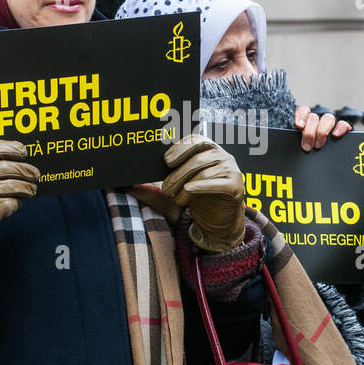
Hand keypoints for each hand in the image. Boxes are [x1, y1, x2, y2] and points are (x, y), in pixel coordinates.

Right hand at [0, 140, 39, 258]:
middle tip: (35, 174)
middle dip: (26, 170)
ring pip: (14, 185)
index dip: (9, 147)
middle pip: (8, 166)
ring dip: (27, 188)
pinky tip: (14, 205)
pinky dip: (16, 204)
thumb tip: (20, 161)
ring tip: (31, 190)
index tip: (23, 151)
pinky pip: (11, 203)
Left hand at [162, 133, 245, 251]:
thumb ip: (156, 185)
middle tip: (165, 188)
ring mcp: (232, 171)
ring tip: (176, 198)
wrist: (218, 224)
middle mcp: (223, 157)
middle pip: (197, 158)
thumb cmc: (197, 200)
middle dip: (178, 172)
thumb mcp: (175, 190)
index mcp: (209, 150)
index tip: (165, 161)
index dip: (180, 148)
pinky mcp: (236, 187)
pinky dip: (201, 186)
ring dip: (185, 185)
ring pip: (204, 171)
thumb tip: (127, 185)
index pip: (196, 140)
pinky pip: (217, 183)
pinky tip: (188, 190)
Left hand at [294, 104, 350, 151]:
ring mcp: (329, 124)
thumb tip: (293, 147)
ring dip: (322, 131)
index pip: (303, 111)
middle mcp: (317, 121)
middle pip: (314, 117)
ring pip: (328, 118)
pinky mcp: (341, 130)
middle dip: (309, 132)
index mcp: (304, 122)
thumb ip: (295, 142)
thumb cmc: (304, 151)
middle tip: (307, 146)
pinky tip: (335, 135)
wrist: (320, 166)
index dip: (301, 116)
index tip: (299, 126)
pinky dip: (340, 128)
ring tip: (318, 145)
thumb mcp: (297, 146)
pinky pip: (343, 124)